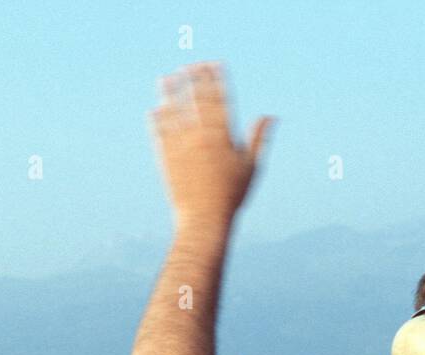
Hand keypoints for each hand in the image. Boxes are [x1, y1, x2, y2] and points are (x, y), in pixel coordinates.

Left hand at [150, 62, 272, 231]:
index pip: (221, 99)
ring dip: (170, 93)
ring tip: (165, 78)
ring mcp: (183, 147)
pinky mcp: (167, 160)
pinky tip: (154, 110)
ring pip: (175, 114)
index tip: (214, 64)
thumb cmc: (231, 196)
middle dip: (193, 79)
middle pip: (197, 101)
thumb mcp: (251, 167)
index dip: (217, 79)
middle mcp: (202, 138)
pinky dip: (157, 122)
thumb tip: (271, 116)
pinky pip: (160, 135)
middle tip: (189, 65)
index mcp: (224, 137)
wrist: (204, 220)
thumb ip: (259, 138)